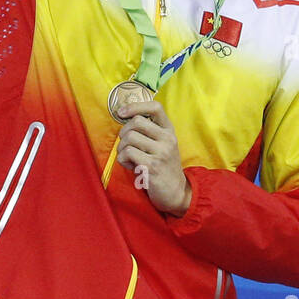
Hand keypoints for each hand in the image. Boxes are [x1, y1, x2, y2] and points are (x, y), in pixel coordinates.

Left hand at [115, 98, 192, 215]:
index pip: (156, 107)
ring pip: (129, 138)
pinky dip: (123, 160)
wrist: (176, 192)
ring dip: (121, 149)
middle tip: (126, 145)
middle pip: (136, 122)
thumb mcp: (163, 145)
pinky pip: (127, 154)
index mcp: (169, 131)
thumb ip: (149, 132)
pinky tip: (131, 166)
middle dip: (124, 132)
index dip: (135, 106)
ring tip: (129, 158)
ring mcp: (161, 153)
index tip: (121, 112)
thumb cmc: (163, 167)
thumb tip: (124, 118)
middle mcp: (167, 139)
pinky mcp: (152, 167)